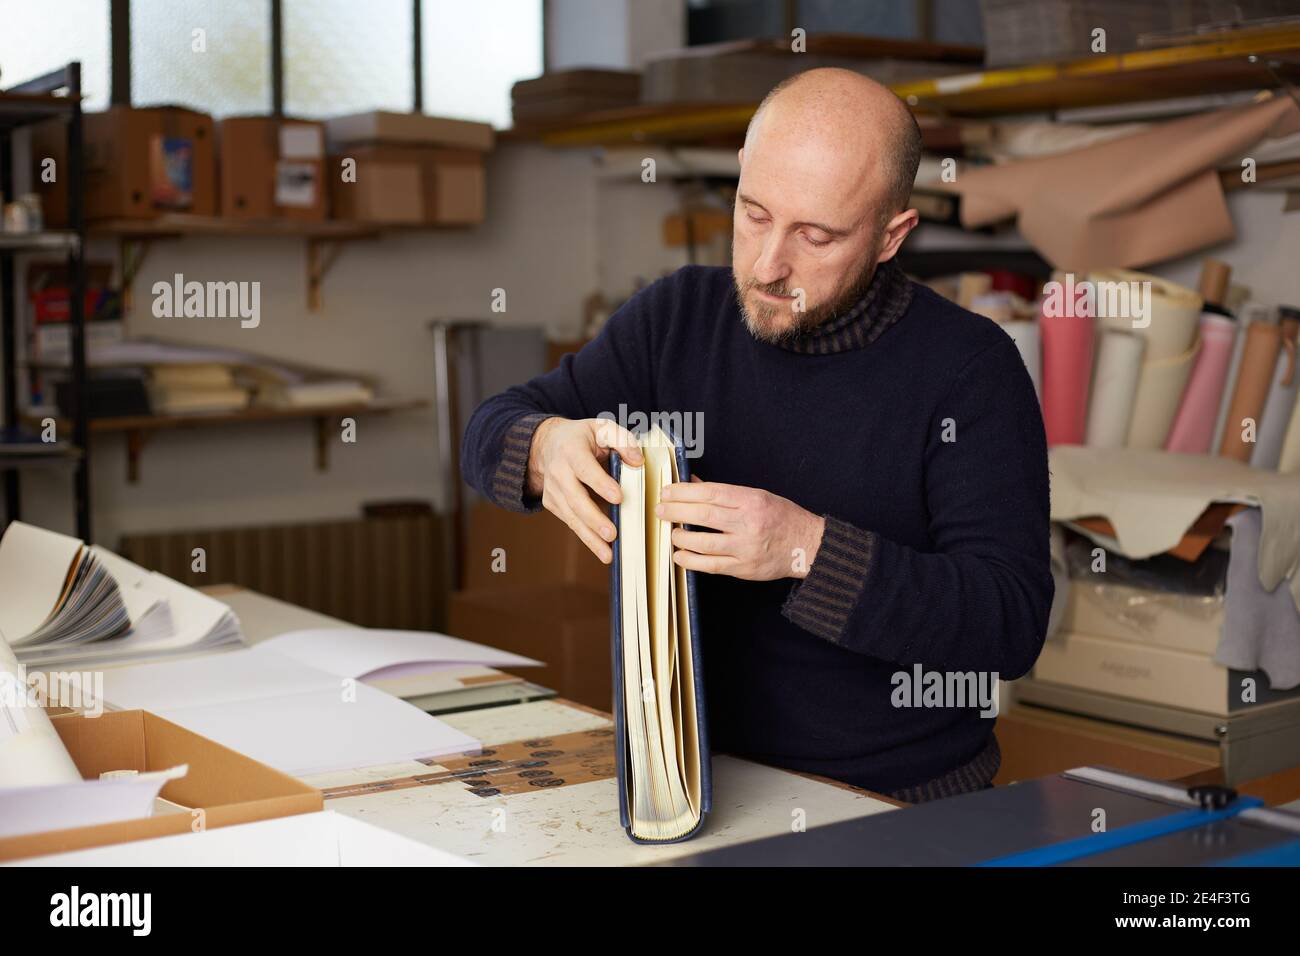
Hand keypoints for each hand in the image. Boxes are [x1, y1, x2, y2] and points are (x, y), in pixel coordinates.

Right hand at [527, 417, 643, 563]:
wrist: (548, 444)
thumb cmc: (582, 437)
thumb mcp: (602, 428)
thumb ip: (622, 440)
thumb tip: (637, 462)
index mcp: (571, 450)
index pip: (584, 468)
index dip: (600, 483)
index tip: (618, 498)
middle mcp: (558, 472)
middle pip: (575, 498)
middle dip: (593, 518)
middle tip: (611, 534)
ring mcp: (553, 490)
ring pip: (571, 516)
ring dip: (589, 537)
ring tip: (607, 553)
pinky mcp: (553, 504)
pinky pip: (570, 522)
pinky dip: (586, 537)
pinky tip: (601, 550)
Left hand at [656, 479, 825, 580]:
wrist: (807, 546)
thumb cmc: (782, 517)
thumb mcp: (757, 495)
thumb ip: (725, 493)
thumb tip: (694, 484)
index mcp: (751, 501)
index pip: (711, 493)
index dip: (684, 492)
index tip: (668, 492)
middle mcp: (748, 523)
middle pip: (704, 516)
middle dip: (676, 512)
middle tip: (660, 510)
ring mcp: (745, 548)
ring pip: (704, 543)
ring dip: (680, 537)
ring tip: (670, 532)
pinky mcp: (743, 568)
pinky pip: (711, 565)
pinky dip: (691, 561)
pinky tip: (679, 555)